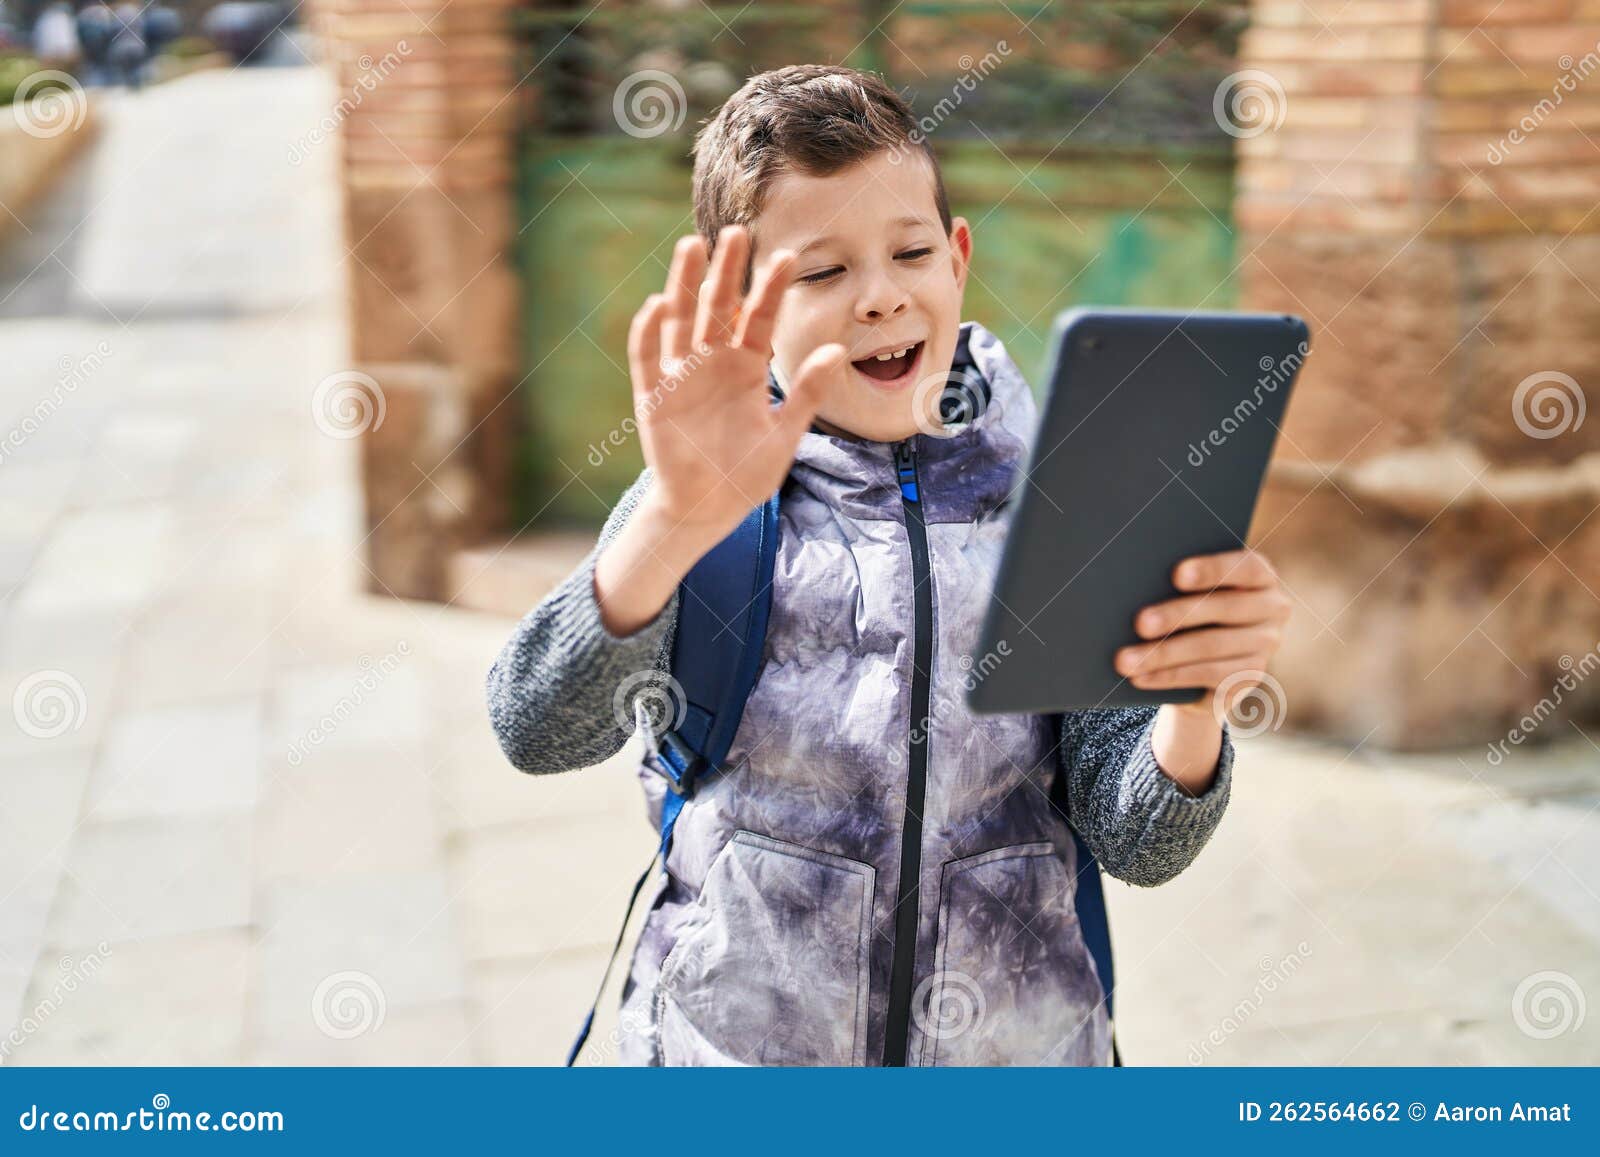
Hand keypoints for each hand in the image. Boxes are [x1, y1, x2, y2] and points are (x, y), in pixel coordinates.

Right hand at [627, 225, 846, 544]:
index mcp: (745, 369)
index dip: (769, 289)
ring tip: (693, 246)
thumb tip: (839, 350)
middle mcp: (712, 363)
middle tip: (738, 233)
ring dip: (683, 284)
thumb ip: (807, 392)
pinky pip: (647, 356)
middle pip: (718, 307)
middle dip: (727, 272)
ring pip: (680, 319)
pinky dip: (649, 331)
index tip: (787, 257)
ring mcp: (680, 375)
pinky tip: (658, 304)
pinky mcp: (652, 395)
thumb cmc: (745, 473)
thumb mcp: (784, 433)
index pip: (758, 319)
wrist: (706, 510)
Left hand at [1114, 548, 1291, 723]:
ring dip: (1163, 653)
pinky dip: (1169, 676)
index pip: (1246, 567)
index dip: (1212, 570)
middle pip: (1224, 608)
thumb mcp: (1189, 592)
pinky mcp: (1250, 677)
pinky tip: (1140, 677)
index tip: (1176, 575)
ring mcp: (1265, 645)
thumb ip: (1176, 582)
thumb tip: (1135, 578)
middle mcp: (1272, 608)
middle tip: (1138, 623)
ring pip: (1211, 646)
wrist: (1201, 666)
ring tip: (1125, 660)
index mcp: (1261, 576)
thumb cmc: (1189, 611)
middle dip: (1177, 615)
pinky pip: (1207, 675)